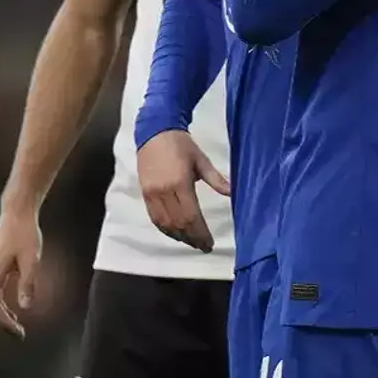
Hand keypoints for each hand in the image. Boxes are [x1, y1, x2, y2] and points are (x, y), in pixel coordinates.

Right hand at [0, 204, 42, 338]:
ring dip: (2, 313)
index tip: (20, 331)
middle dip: (3, 321)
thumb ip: (28, 283)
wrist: (16, 212)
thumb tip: (26, 306)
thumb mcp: (31, 259)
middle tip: (20, 333)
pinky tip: (14, 308)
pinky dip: (2, 303)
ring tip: (17, 325)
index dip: (5, 322)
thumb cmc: (24, 232)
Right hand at [137, 130, 229, 251]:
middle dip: (192, 238)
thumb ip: (216, 179)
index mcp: (180, 183)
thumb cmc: (182, 145)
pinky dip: (165, 229)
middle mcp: (164, 191)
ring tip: (191, 242)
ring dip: (178, 236)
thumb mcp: (201, 160)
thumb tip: (232, 193)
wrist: (155, 131)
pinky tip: (175, 233)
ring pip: (165, 224)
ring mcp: (152, 193)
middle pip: (178, 223)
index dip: (201, 233)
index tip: (210, 243)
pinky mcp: (144, 193)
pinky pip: (154, 217)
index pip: (191, 216)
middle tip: (203, 246)